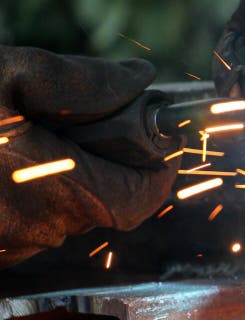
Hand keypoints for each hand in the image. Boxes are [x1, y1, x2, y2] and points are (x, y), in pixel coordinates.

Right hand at [0, 46, 180, 266]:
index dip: (155, 171)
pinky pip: (26, 223)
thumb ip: (86, 80)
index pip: (141, 198)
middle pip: (104, 203)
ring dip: (63, 176)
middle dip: (104, 163)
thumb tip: (140, 78)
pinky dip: (28, 192)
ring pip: (63, 213)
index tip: (153, 145)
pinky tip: (0, 162)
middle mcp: (35, 230)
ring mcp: (4, 247)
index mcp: (57, 189)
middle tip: (77, 124)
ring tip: (24, 137)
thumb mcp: (12, 73)